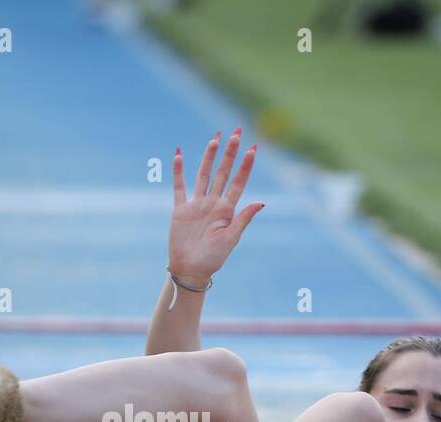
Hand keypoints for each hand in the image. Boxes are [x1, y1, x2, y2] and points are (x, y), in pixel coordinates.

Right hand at [168, 127, 265, 285]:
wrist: (190, 270)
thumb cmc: (213, 258)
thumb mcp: (231, 238)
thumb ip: (244, 218)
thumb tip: (262, 202)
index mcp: (227, 210)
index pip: (239, 182)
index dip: (245, 165)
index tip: (253, 148)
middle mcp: (213, 203)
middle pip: (223, 172)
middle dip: (230, 153)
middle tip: (236, 132)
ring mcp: (197, 204)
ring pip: (203, 174)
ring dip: (209, 156)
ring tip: (215, 139)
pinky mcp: (180, 209)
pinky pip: (179, 187)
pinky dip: (179, 172)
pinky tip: (179, 155)